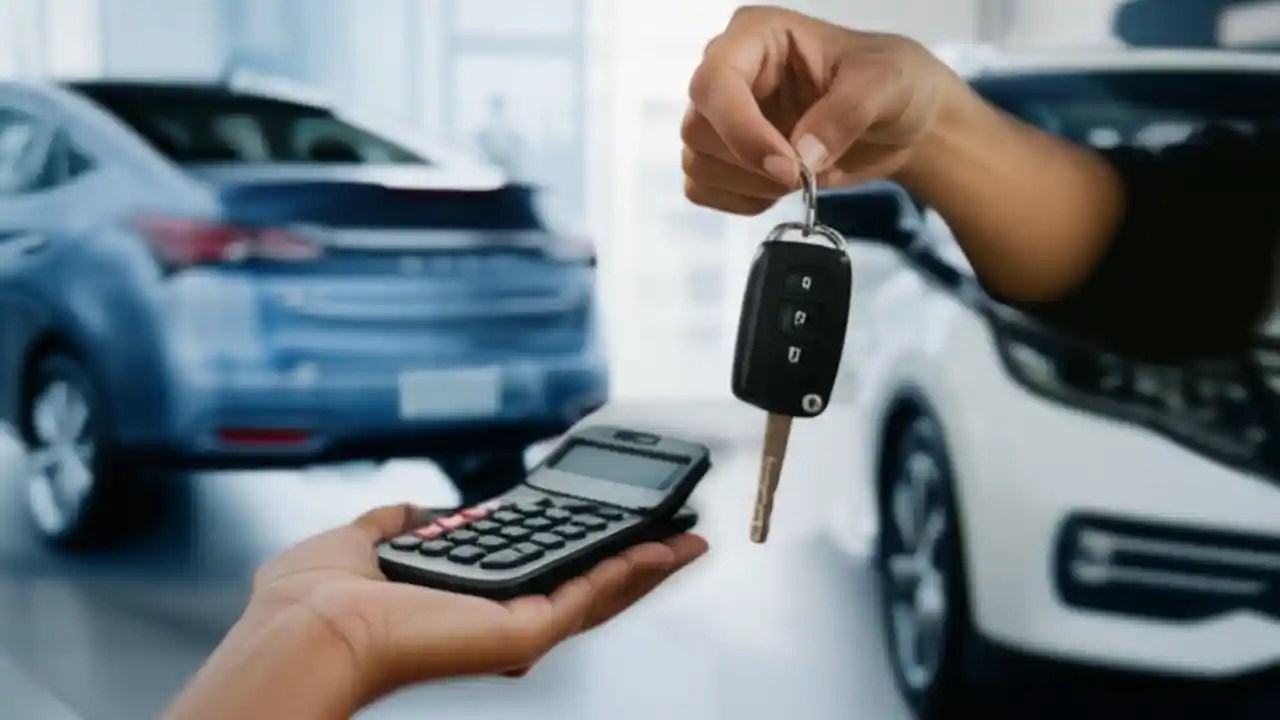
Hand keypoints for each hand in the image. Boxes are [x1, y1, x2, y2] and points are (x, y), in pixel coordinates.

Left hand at [165, 504, 708, 719]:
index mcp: (461, 601)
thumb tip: (405, 511)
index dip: (579, 552)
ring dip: (648, 566)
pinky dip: (632, 573)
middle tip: (672, 535)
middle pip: (582, 589)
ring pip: (598, 596)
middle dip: (632, 561)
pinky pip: (589, 599)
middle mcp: (492, 620)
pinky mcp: (522, 634)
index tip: (611, 527)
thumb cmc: (312, 603)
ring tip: (688, 540)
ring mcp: (512, 630)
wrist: (308, 629)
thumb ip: (389, 524)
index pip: (537, 576)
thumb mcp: (356, 541)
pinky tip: (664, 550)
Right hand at [682, 6, 959, 213]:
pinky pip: (703, 188)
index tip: (789, 166)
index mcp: (758, 36)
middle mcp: (731, 72)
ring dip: (748, 185)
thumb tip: (801, 155)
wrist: (903, 122)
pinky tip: (780, 190)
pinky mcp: (726, 156)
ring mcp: (724, 117)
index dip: (742, 131)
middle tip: (803, 174)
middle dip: (749, 163)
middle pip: (697, 128)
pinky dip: (740, 201)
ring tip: (799, 176)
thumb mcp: (886, 84)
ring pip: (696, 162)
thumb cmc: (895, 83)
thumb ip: (846, 112)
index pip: (714, 83)